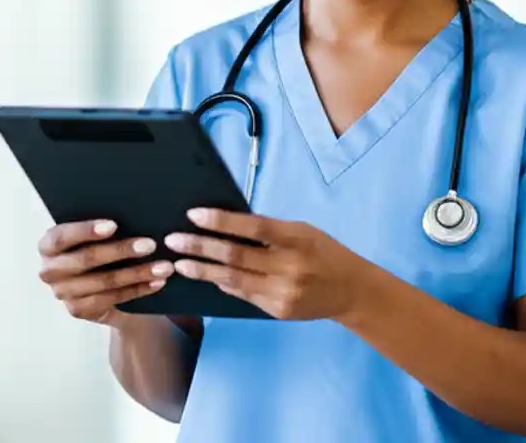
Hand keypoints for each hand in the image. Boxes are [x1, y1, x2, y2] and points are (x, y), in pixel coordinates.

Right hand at [37, 220, 174, 326]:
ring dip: (137, 273)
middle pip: (86, 259)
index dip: (86, 230)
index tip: (114, 225)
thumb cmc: (97, 248)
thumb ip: (102, 227)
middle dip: (121, 251)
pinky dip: (137, 289)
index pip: (62, 236)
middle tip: (151, 244)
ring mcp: (62, 293)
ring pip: (104, 282)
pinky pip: (112, 299)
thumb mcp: (93, 236)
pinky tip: (157, 282)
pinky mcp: (78, 310)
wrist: (97, 286)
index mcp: (48, 245)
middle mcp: (49, 270)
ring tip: (164, 266)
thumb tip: (133, 209)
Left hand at [164, 208, 368, 320]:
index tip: (193, 214)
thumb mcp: (302, 231)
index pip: (252, 227)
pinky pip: (243, 295)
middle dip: (200, 247)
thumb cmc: (324, 252)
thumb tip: (226, 228)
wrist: (352, 290)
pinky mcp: (277, 310)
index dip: (220, 221)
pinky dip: (224, 283)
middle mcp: (288, 267)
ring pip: (233, 279)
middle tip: (173, 240)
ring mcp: (282, 292)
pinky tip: (207, 276)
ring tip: (180, 263)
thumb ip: (269, 231)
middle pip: (236, 255)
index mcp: (296, 239)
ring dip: (203, 270)